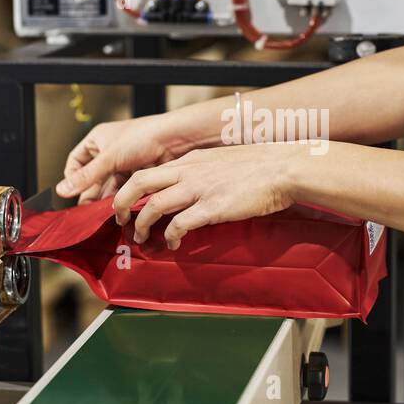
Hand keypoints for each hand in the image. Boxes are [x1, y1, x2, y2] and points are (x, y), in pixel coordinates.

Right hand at [57, 116, 185, 203]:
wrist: (174, 139)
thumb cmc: (141, 137)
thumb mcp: (109, 158)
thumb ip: (86, 177)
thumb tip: (62, 191)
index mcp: (97, 141)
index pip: (75, 162)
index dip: (73, 178)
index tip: (73, 193)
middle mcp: (109, 152)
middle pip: (92, 178)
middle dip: (90, 193)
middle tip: (87, 212)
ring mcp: (123, 163)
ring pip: (108, 186)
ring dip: (105, 199)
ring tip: (102, 214)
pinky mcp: (137, 174)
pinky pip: (123, 190)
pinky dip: (120, 199)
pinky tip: (119, 210)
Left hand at [112, 143, 299, 249]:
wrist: (284, 168)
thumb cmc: (261, 165)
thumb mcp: (223, 161)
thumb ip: (204, 171)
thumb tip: (195, 186)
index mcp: (191, 160)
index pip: (149, 171)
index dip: (131, 188)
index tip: (127, 203)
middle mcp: (189, 171)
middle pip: (140, 182)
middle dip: (121, 202)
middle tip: (119, 220)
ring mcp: (199, 188)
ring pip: (154, 205)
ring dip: (143, 224)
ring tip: (142, 237)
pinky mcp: (213, 206)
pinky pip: (180, 223)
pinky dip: (171, 236)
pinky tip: (173, 244)